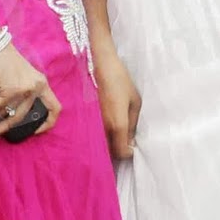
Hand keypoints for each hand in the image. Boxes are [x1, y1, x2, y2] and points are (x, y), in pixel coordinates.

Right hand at [0, 28, 60, 139]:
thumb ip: (20, 91)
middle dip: (2, 128)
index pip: (55, 108)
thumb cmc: (1, 59)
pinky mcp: (12, 88)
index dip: (47, 123)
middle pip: (21, 117)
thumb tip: (7, 115)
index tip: (33, 131)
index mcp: (41, 84)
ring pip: (7, 116)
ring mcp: (25, 88)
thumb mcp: (18, 76)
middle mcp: (37, 86)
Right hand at [91, 44, 139, 159]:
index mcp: (117, 125)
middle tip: (123, 143)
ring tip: (114, 138)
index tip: (132, 148)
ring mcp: (92, 124)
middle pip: (109, 152)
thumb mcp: (134, 101)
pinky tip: (104, 130)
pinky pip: (92, 135)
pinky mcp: (85, 119)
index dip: (128, 153)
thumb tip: (131, 140)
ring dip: (107, 146)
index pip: (121, 152)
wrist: (100, 66)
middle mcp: (103, 128)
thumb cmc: (121, 82)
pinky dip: (98, 137)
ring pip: (99, 144)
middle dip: (117, 152)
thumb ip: (133, 123)